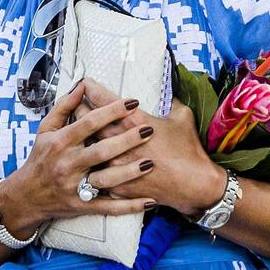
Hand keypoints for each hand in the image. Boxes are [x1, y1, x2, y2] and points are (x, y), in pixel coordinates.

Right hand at [0, 79, 157, 236]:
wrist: (26, 196)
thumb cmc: (40, 157)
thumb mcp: (46, 129)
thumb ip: (64, 106)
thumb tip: (82, 85)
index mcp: (61, 142)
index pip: (89, 123)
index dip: (112, 111)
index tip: (133, 102)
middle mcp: (68, 164)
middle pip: (101, 150)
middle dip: (126, 140)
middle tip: (149, 128)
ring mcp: (75, 187)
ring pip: (106, 180)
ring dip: (130, 172)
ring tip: (151, 162)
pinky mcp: (82, 206)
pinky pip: (109, 207)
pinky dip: (129, 206)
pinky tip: (149, 201)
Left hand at [79, 78, 225, 216]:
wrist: (195, 185)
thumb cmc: (189, 150)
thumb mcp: (182, 116)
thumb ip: (170, 101)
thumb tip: (168, 93)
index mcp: (134, 121)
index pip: (105, 100)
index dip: (92, 89)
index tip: (85, 83)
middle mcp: (120, 142)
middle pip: (88, 121)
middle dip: (79, 110)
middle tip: (74, 103)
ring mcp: (117, 166)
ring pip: (87, 149)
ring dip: (80, 140)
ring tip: (75, 134)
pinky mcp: (118, 186)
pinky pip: (97, 175)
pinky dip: (91, 168)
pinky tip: (85, 165)